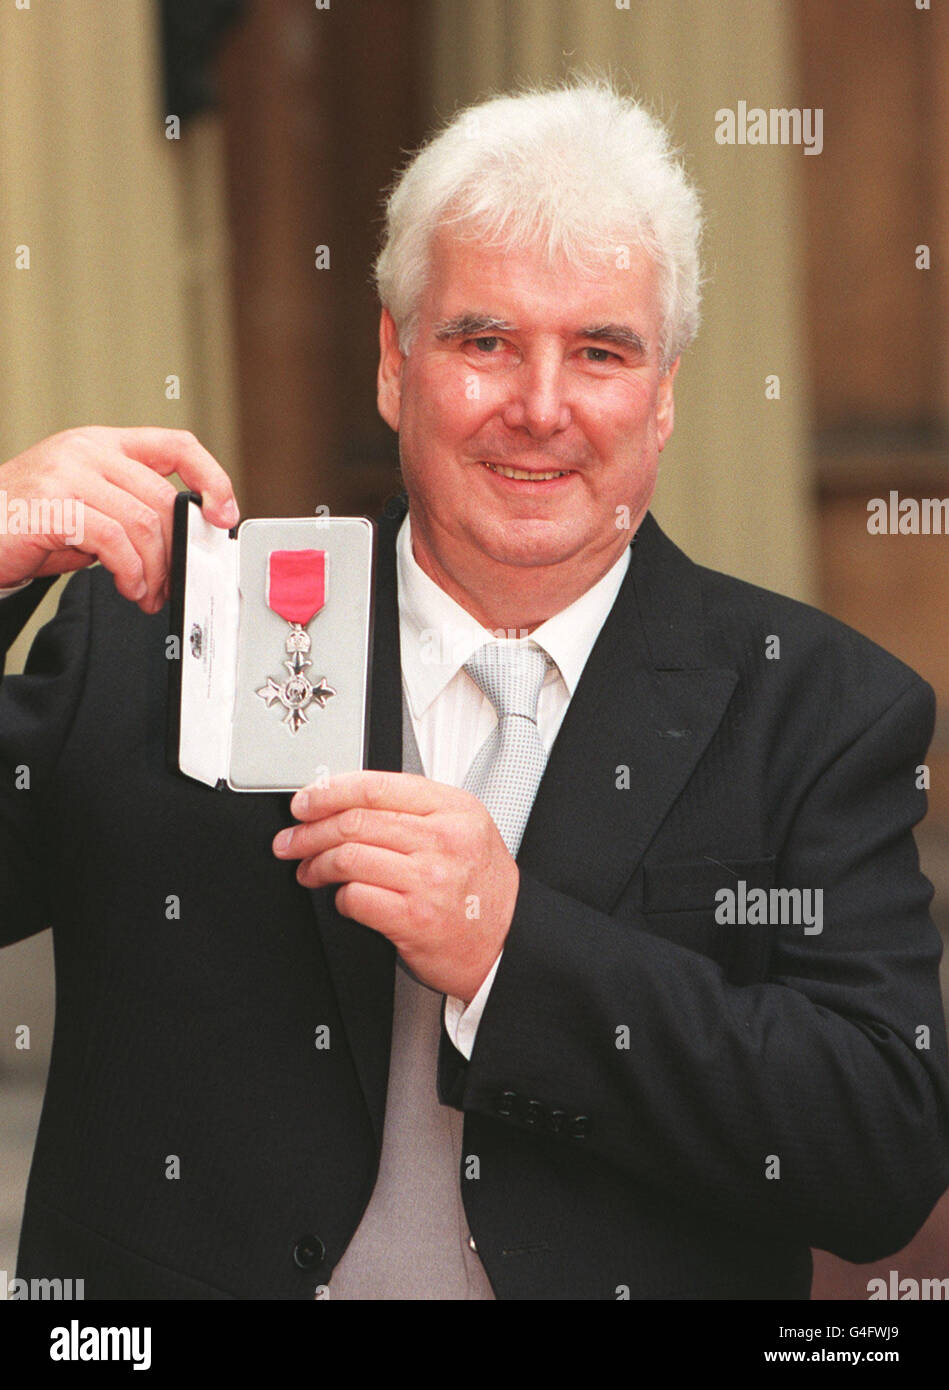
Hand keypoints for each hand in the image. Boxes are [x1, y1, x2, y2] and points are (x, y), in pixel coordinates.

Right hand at [0, 426, 237, 611]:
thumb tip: (184, 542)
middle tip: (171, 584)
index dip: (212, 476)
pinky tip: (127, 586)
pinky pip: (113, 540)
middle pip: (164, 498)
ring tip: (145, 592)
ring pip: (143, 522)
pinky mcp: (53, 503)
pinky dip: (129, 570)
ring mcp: (68, 471)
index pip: (176, 444)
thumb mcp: (90, 510)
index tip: (224, 514)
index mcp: (104, 444)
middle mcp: (88, 449)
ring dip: (154, 569)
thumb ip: (131, 511)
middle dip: (176, 551)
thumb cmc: (30, 527)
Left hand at [272, 770, 518, 1001]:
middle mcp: (443, 840)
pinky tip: (343, 898)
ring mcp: (429, 879)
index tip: (306, 802)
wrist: (508, 942)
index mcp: (453, 808)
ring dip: (317, 865)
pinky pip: (355, 898)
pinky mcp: (414, 919)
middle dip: (309, 831)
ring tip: (310, 871)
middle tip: (292, 840)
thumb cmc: (483, 888)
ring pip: (348, 858)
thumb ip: (415, 808)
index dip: (329, 791)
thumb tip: (347, 800)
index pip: (375, 786)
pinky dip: (340, 898)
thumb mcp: (465, 829)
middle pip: (354, 821)